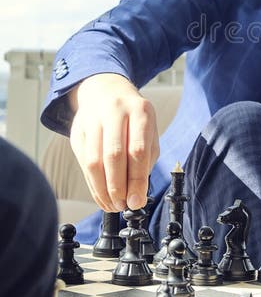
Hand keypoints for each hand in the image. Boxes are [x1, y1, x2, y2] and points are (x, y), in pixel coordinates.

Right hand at [69, 73, 159, 212]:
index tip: (137, 201)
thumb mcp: (148, 130)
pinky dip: (92, 184)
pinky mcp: (77, 129)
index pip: (137, 150)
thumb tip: (137, 194)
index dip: (136, 180)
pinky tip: (101, 196)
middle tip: (122, 205)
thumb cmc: (133, 117)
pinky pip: (82, 162)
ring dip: (102, 189)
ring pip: (94, 160)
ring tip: (111, 205)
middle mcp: (115, 112)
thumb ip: (146, 158)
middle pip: (113, 155)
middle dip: (118, 186)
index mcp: (140, 111)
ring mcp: (93, 119)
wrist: (106, 91)